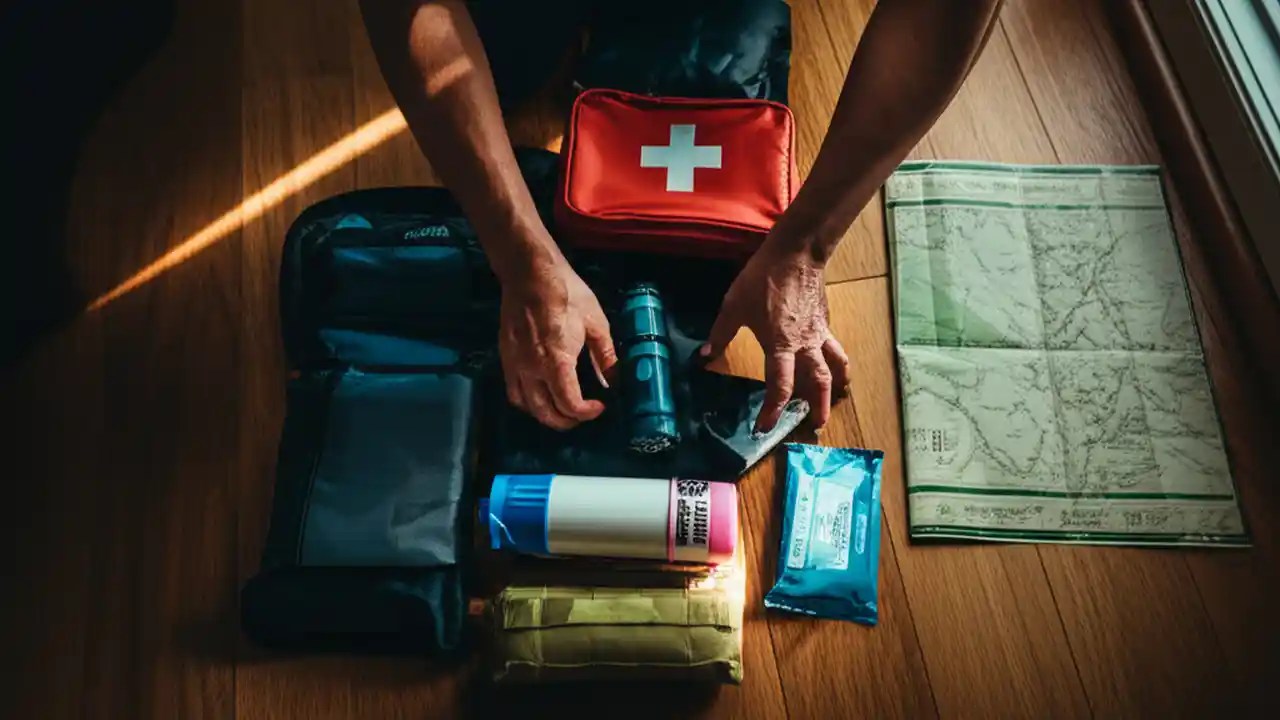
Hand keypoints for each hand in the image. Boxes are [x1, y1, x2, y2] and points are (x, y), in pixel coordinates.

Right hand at [498, 256, 617, 429]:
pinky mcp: (505, 356)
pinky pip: (513, 391)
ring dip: (545, 415)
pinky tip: (540, 395)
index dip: (587, 413)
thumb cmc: (567, 293)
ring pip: (526, 406)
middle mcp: (531, 368)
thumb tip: (613, 381)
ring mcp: (515, 364)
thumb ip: (605, 358)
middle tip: (583, 414)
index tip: (600, 406)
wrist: (530, 273)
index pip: (569, 405)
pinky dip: (527, 402)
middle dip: (568, 420)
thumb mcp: (597, 323)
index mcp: (556, 361)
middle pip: (546, 412)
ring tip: (563, 410)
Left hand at [700, 241, 850, 430]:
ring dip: (836, 388)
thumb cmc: (762, 279)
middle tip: (815, 426)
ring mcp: (819, 334)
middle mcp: (804, 344)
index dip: (773, 409)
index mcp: (780, 344)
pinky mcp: (825, 324)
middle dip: (818, 407)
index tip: (765, 427)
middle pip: (818, 382)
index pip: (780, 385)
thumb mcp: (733, 306)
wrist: (795, 254)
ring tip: (836, 401)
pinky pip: (834, 349)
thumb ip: (720, 333)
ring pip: (835, 367)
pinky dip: (837, 364)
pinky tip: (833, 370)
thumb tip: (705, 356)